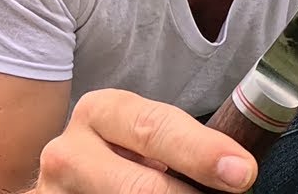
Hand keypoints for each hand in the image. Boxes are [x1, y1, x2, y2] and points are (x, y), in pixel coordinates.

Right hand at [28, 89, 256, 192]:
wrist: (74, 176)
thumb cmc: (126, 152)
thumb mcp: (146, 135)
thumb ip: (182, 142)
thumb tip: (237, 168)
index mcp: (102, 111)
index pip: (157, 129)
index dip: (202, 152)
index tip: (241, 171)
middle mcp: (69, 150)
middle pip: (138, 184)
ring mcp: (55, 191)